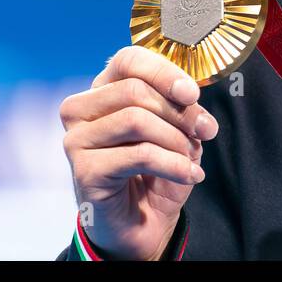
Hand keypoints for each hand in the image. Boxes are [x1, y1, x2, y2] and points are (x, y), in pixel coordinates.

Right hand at [59, 45, 218, 259]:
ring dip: (176, 139)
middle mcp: (82, 109)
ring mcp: (77, 139)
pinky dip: (173, 164)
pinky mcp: (83, 170)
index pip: (128, 59)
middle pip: (135, 89)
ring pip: (136, 119)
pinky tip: (188, 174)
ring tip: (190, 157)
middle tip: (203, 131)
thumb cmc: (156, 168)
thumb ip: (180, 105)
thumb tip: (191, 96)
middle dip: (179, 111)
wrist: (143, 221)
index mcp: (104, 89)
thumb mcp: (176, 128)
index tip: (191, 93)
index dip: (164, 71)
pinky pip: (138, 154)